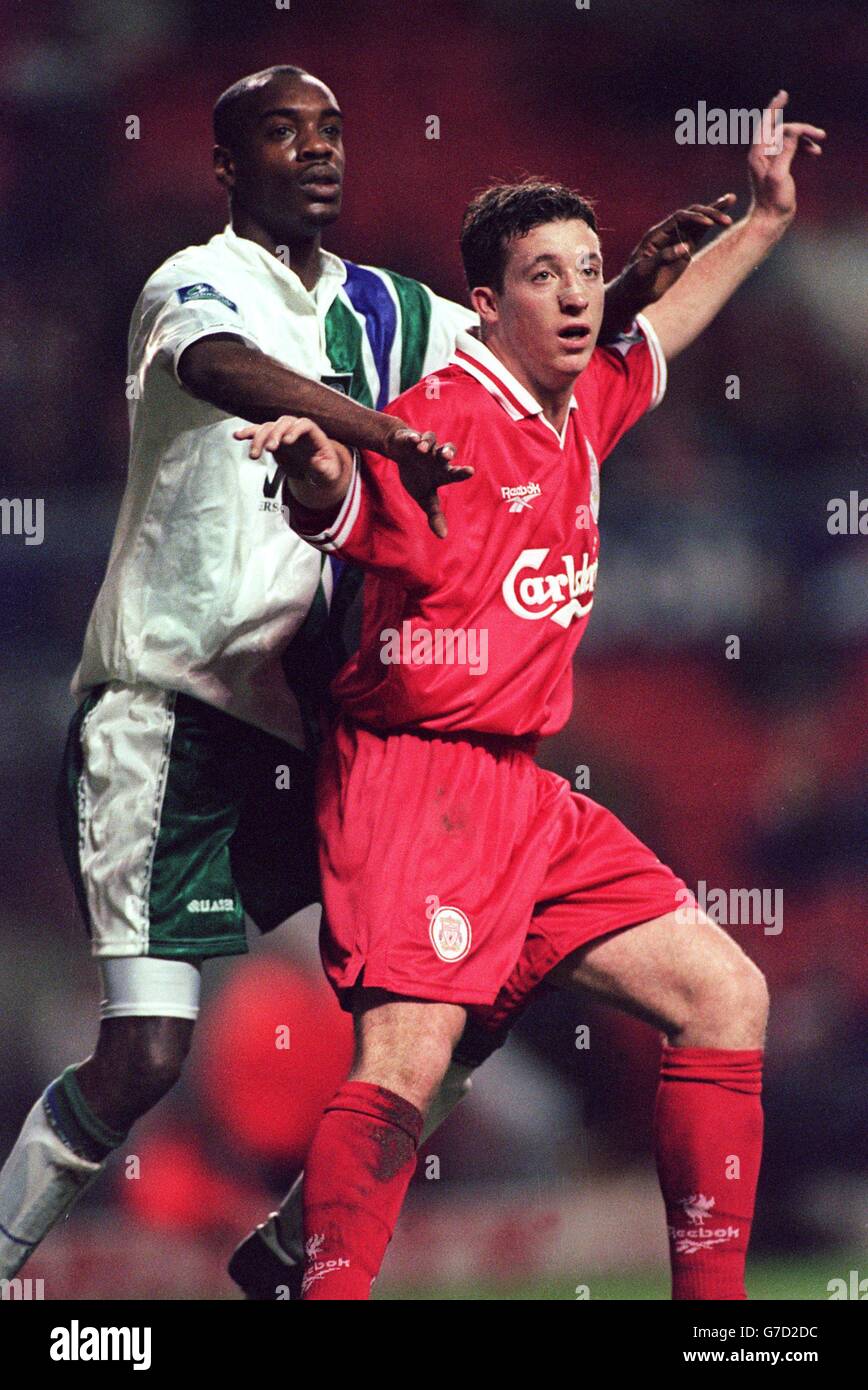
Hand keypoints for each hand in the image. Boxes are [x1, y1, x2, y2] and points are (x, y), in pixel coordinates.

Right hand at [234, 416, 348, 499]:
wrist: (315, 473)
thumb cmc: (325, 471)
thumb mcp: (329, 474)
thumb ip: (324, 469)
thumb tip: (316, 463)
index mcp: (313, 435)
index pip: (304, 424)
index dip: (295, 430)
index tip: (287, 442)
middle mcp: (297, 430)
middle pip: (284, 423)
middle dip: (275, 434)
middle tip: (270, 449)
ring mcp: (283, 433)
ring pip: (268, 427)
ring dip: (259, 438)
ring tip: (253, 455)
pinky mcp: (272, 440)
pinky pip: (259, 433)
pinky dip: (248, 434)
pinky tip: (237, 436)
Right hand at [380, 422, 473, 537]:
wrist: (401, 452)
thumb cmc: (417, 476)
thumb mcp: (424, 498)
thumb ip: (434, 515)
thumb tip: (443, 536)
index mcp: (442, 471)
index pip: (455, 472)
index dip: (462, 472)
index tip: (470, 471)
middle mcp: (436, 457)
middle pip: (447, 451)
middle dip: (447, 452)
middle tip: (445, 457)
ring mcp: (424, 446)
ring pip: (431, 440)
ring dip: (428, 444)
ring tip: (422, 450)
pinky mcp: (410, 438)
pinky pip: (413, 435)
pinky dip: (414, 438)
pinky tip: (414, 442)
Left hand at [625, 196, 735, 300]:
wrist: (636, 292)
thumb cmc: (634, 280)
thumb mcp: (644, 269)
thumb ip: (663, 257)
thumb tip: (685, 248)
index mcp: (657, 233)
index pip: (679, 218)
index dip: (695, 218)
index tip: (708, 223)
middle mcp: (669, 232)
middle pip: (692, 214)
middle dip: (710, 211)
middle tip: (728, 208)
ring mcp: (679, 239)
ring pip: (699, 221)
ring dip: (715, 211)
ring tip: (732, 199)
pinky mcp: (686, 249)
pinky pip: (701, 233)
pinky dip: (712, 225)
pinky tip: (724, 217)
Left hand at [748, 90, 824, 225]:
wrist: (770, 220)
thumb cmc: (773, 201)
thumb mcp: (779, 174)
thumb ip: (785, 151)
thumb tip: (792, 129)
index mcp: (758, 153)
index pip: (766, 124)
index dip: (775, 108)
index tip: (783, 94)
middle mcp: (761, 154)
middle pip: (782, 131)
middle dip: (801, 129)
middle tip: (820, 135)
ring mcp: (768, 161)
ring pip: (788, 139)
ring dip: (804, 139)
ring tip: (819, 144)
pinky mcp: (777, 167)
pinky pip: (790, 150)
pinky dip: (802, 148)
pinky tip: (814, 153)